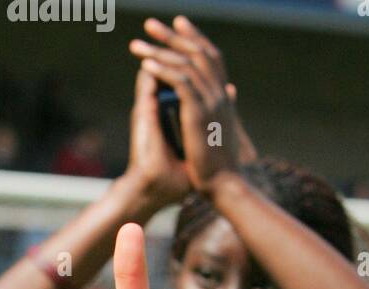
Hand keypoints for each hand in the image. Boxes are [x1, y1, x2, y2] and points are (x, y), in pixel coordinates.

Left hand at [129, 15, 256, 193]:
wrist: (222, 184)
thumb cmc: (219, 163)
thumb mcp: (221, 129)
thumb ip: (223, 106)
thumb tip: (230, 90)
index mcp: (221, 96)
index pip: (210, 57)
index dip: (195, 38)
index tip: (179, 24)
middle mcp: (218, 93)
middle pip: (197, 52)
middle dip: (174, 36)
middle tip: (151, 23)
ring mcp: (211, 101)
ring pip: (186, 64)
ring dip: (161, 50)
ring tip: (138, 42)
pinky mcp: (200, 113)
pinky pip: (181, 83)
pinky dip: (164, 72)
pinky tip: (147, 65)